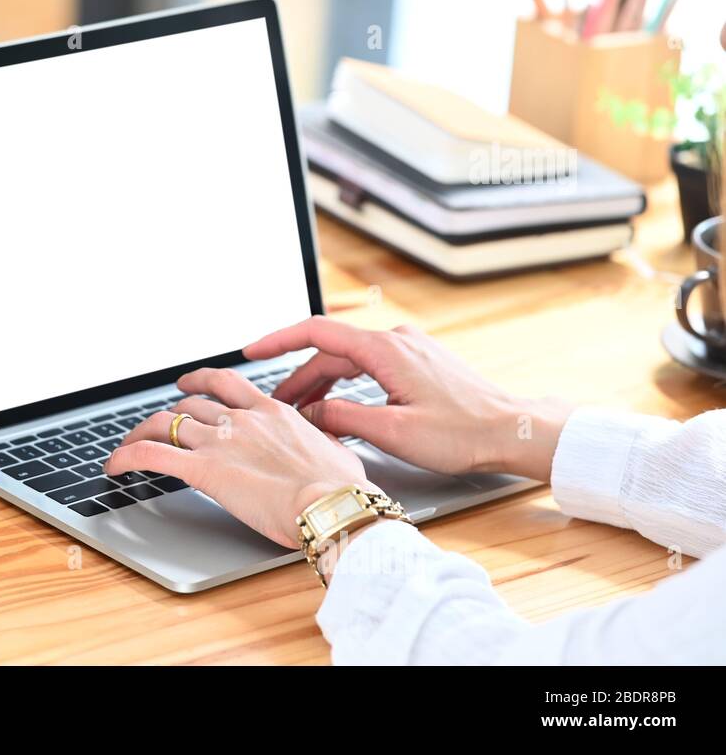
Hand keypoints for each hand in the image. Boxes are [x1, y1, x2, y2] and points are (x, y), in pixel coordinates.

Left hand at [104, 367, 379, 547]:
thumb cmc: (340, 487)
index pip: (226, 384)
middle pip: (190, 405)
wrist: (331, 504)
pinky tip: (114, 465)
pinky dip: (127, 456)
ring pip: (165, 424)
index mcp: (272, 411)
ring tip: (128, 441)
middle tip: (157, 421)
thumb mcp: (336, 452)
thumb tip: (327, 448)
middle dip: (170, 412)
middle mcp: (241, 420)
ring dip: (141, 430)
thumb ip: (322, 443)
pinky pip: (152, 455)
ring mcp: (220, 441)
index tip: (189, 385)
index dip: (200, 381)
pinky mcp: (204, 470)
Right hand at [243, 316, 572, 479]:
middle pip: (331, 352)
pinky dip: (348, 384)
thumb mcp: (393, 432)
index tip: (251, 351)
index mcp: (385, 350)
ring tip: (303, 413)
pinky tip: (341, 408)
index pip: (317, 333)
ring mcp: (409, 348)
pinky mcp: (419, 361)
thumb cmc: (463, 434)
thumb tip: (308, 415)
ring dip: (323, 385)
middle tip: (275, 407)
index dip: (278, 340)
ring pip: (350, 361)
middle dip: (299, 379)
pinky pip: (370, 366)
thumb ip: (343, 418)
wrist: (514, 431)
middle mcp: (396, 340)